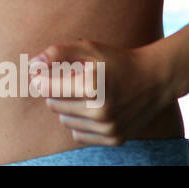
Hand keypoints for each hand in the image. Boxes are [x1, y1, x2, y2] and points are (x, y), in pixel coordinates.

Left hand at [28, 39, 176, 146]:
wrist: (155, 79)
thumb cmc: (117, 61)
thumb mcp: (88, 48)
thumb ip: (58, 53)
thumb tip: (33, 63)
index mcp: (91, 85)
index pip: (45, 87)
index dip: (40, 78)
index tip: (43, 72)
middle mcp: (100, 110)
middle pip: (53, 104)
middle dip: (56, 92)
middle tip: (70, 81)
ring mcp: (108, 127)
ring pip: (64, 121)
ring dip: (67, 108)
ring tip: (84, 94)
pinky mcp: (114, 138)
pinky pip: (79, 135)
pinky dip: (80, 123)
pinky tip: (91, 108)